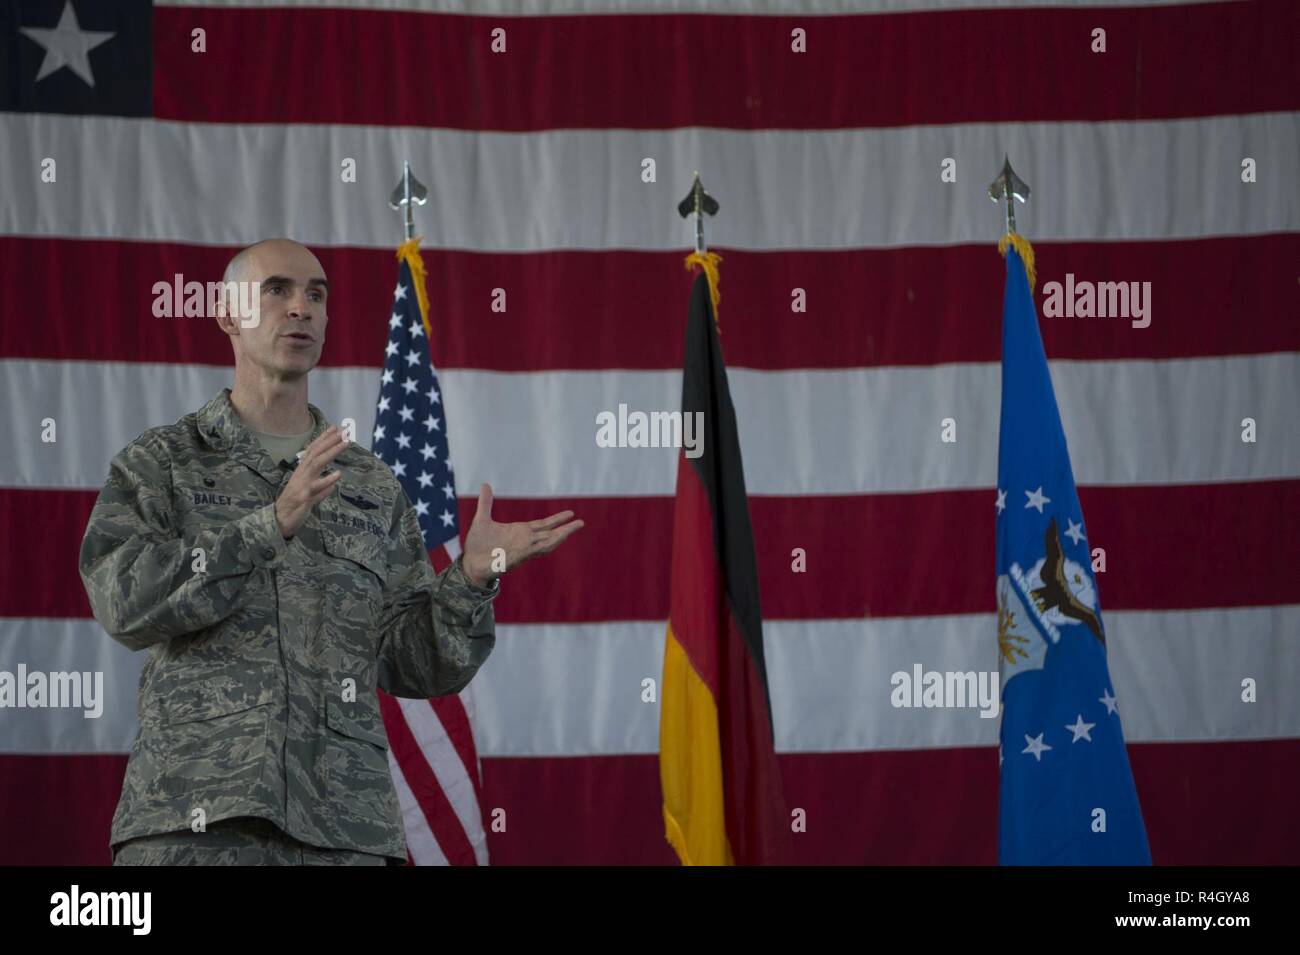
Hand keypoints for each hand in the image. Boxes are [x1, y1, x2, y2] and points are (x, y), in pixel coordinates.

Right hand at [274, 426, 348, 537]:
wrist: (279, 519)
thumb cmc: (294, 504)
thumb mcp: (309, 492)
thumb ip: (321, 486)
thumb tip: (333, 483)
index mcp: (302, 470)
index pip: (314, 450)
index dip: (324, 438)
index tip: (336, 428)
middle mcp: (302, 473)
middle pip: (317, 453)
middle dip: (331, 440)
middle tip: (345, 431)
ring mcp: (303, 484)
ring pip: (317, 464)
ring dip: (332, 452)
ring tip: (345, 443)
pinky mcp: (304, 496)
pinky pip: (316, 487)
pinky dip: (327, 480)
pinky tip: (338, 474)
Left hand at [461, 483, 583, 586]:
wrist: (469, 563)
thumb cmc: (477, 545)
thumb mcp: (482, 519)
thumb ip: (486, 503)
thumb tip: (485, 485)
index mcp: (519, 532)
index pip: (542, 525)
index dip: (556, 520)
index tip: (571, 513)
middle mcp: (524, 541)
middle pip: (550, 533)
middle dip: (565, 528)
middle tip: (581, 522)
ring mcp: (522, 550)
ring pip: (546, 542)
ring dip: (560, 536)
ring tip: (574, 529)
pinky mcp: (517, 558)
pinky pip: (534, 551)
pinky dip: (545, 544)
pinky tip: (555, 539)